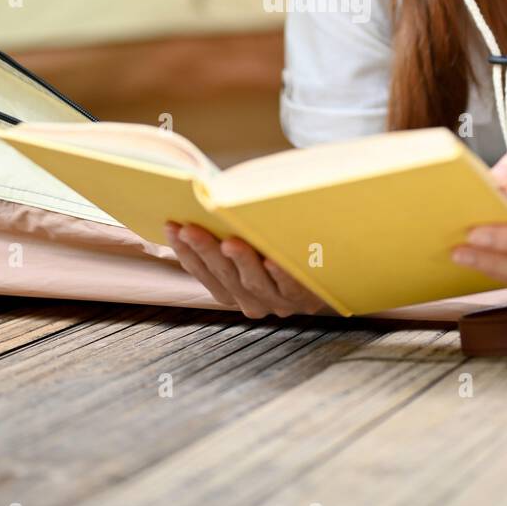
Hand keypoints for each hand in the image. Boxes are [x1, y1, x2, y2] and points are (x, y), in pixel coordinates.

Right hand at [165, 221, 330, 318]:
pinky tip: (272, 261)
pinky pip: (291, 287)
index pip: (204, 273)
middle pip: (226, 277)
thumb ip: (229, 235)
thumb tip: (206, 204)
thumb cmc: (283, 249)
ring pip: (254, 284)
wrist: (334, 272)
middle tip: (190, 229)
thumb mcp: (252, 246)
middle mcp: (252, 301)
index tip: (172, 226)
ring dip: (240, 262)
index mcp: (233, 291)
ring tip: (229, 242)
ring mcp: (279, 302)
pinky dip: (280, 274)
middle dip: (205, 251)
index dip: (186, 252)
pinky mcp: (306, 298)